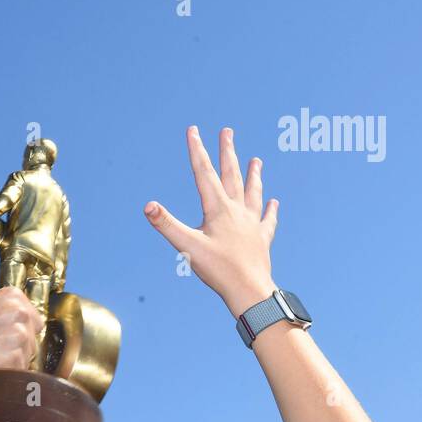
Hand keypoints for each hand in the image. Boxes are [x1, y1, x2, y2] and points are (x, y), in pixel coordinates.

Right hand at [0, 286, 44, 377]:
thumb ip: (8, 312)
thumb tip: (23, 326)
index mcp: (15, 298)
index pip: (34, 320)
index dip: (21, 330)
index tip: (7, 335)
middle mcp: (21, 314)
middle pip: (31, 339)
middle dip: (18, 346)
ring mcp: (20, 336)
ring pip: (27, 355)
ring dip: (13, 359)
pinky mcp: (16, 358)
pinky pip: (19, 369)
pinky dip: (7, 370)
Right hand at [143, 126, 280, 316]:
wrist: (250, 291)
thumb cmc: (218, 270)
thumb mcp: (187, 246)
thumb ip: (167, 224)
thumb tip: (148, 206)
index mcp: (218, 209)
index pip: (204, 173)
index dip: (197, 150)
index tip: (194, 130)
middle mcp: (237, 210)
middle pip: (232, 175)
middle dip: (227, 152)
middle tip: (227, 132)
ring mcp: (252, 224)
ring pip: (253, 192)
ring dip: (253, 175)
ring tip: (256, 160)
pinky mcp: (261, 239)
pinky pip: (267, 219)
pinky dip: (269, 209)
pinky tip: (273, 202)